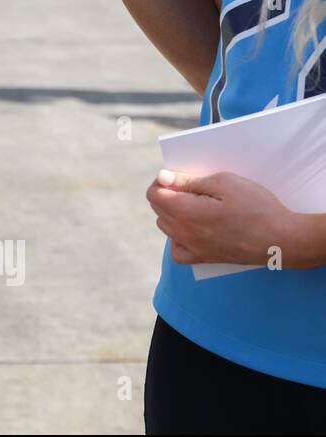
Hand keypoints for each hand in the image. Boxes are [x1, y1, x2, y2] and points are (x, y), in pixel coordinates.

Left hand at [146, 169, 323, 268]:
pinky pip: (177, 251)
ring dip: (173, 214)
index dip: (163, 182)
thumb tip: (162, 178)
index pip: (154, 195)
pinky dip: (178, 239)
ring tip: (196, 205)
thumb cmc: (257, 207)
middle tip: (194, 189)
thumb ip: (188, 180)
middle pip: (158, 210)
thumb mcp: (224, 182)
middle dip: (169, 195)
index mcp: (186, 212)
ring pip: (166, 227)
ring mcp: (193, 248)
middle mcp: (184, 233)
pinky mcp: (204, 259)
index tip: (179, 177)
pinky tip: (192, 229)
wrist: (283, 239)